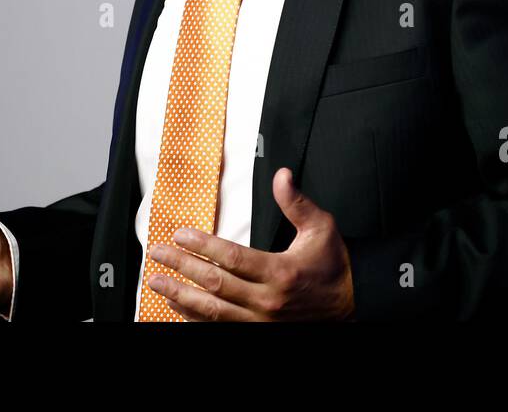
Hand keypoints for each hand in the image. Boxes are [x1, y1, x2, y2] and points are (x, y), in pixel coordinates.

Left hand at [145, 167, 355, 320]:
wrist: (351, 304)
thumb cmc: (334, 266)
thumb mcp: (321, 228)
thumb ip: (297, 203)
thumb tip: (281, 175)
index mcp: (280, 272)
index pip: (231, 258)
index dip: (202, 246)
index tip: (179, 235)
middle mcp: (267, 301)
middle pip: (214, 284)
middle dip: (181, 267)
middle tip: (156, 253)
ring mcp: (261, 322)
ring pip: (212, 311)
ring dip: (180, 296)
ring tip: (156, 282)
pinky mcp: (259, 332)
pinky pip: (220, 328)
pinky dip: (195, 319)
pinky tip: (177, 307)